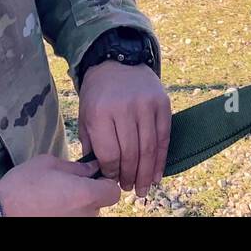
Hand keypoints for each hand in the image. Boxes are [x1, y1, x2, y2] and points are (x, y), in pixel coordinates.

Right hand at [0, 154, 120, 216]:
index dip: (106, 183)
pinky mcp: (65, 231)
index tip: (93, 177)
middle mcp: (85, 215)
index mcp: (85, 195)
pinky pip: (73, 219)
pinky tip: (50, 208)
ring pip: (86, 214)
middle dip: (90, 194)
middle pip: (99, 204)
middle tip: (69, 185)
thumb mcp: (50, 164)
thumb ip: (76, 167)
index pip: (113, 192)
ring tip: (56, 197)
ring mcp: (75, 226)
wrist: (0, 212)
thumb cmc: (23, 184)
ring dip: (78, 206)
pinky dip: (67, 214)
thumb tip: (92, 168)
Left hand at [78, 61, 170, 197]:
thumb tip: (101, 175)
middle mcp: (124, 108)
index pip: (110, 153)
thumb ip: (92, 145)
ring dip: (147, 173)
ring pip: (149, 148)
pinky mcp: (162, 103)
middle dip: (130, 176)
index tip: (112, 181)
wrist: (116, 61)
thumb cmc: (98, 94)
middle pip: (131, 153)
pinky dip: (161, 159)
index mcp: (100, 113)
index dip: (112, 172)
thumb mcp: (85, 116)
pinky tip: (157, 174)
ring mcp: (146, 105)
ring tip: (143, 188)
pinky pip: (164, 136)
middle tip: (130, 189)